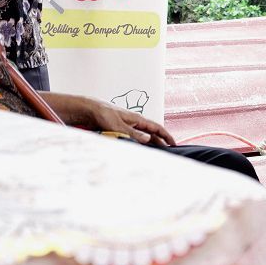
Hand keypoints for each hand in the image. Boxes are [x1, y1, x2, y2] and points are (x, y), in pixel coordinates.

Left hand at [43, 92, 175, 146]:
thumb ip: (133, 133)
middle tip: (169, 153)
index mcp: (138, 119)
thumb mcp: (119, 126)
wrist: (91, 110)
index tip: (174, 144)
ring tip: (157, 154)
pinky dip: (140, 145)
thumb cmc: (105, 114)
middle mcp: (136, 123)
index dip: (167, 136)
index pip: (157, 128)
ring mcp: (129, 127)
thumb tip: (148, 139)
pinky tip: (140, 151)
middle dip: (162, 142)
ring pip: (144, 137)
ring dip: (151, 144)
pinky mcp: (122, 130)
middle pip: (153, 133)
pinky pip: (135, 139)